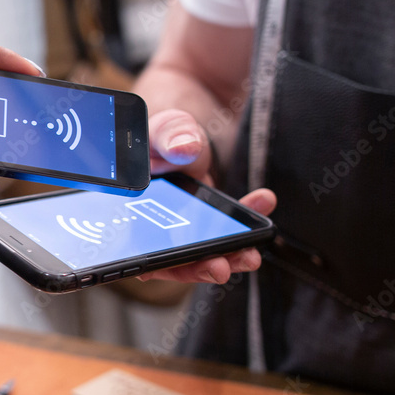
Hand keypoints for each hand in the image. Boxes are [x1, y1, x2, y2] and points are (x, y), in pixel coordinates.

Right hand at [140, 109, 276, 283]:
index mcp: (131, 211)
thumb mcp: (162, 128)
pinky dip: (246, 220)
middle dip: (197, 266)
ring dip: (227, 255)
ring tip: (250, 253)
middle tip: (220, 267)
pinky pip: (226, 229)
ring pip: (201, 253)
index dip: (154, 263)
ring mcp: (183, 228)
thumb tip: (183, 148)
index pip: (135, 248)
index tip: (173, 263)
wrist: (182, 131)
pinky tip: (263, 201)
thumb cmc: (162, 133)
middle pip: (171, 259)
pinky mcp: (207, 222)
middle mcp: (154, 227)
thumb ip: (168, 136)